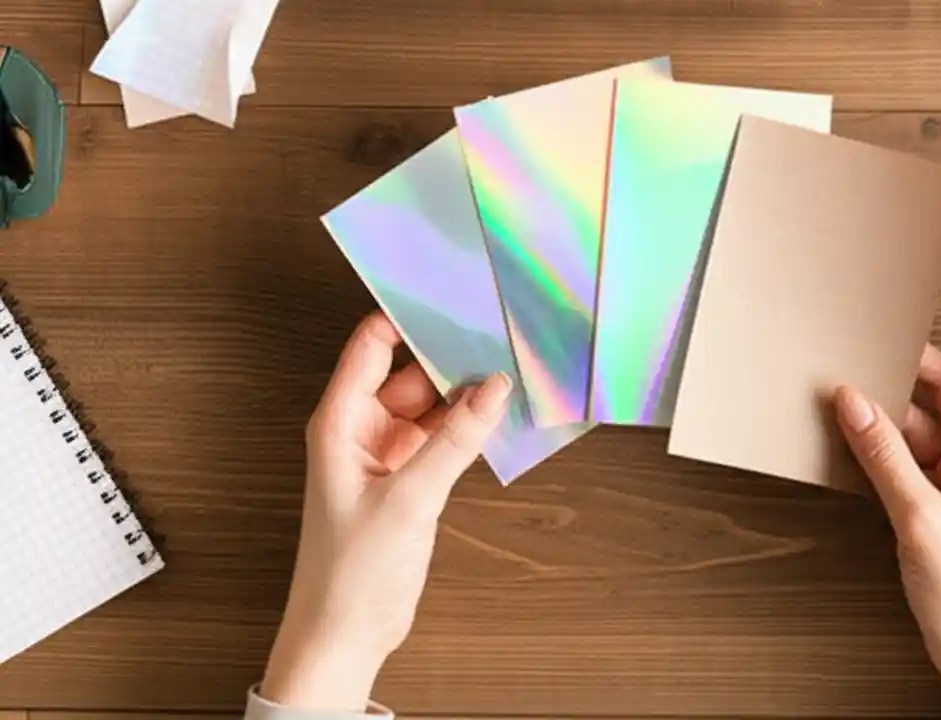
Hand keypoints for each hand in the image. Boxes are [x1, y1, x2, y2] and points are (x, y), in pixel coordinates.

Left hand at [260, 312, 510, 710]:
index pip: (369, 346)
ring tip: (507, 366)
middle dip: (447, 354)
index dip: (404, 315)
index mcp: (339, 422)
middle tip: (495, 330)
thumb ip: (455, 440)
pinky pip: (440, 436)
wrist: (345, 635)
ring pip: (429, 404)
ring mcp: (386, 454)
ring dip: (463, 392)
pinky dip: (466, 426)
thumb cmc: (350, 573)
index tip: (447, 292)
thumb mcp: (409, 499)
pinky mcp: (408, 479)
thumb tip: (494, 389)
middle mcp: (360, 429)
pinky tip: (498, 414)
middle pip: (407, 371)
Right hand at [834, 252, 940, 719]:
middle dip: (906, 370)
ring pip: (923, 417)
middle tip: (860, 349)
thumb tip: (852, 400)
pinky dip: (879, 442)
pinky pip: (908, 449)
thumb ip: (883, 456)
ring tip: (840, 399)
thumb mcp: (921, 522)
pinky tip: (848, 435)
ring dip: (884, 411)